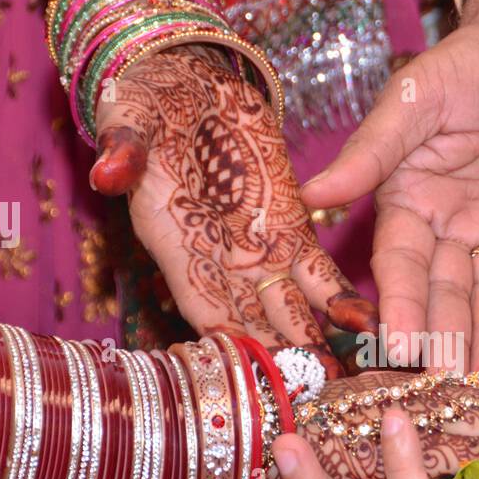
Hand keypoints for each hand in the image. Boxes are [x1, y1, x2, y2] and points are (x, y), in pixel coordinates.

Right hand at [91, 47, 376, 372]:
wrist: (185, 86)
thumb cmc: (147, 107)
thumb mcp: (131, 118)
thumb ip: (125, 147)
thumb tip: (109, 170)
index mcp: (176, 243)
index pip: (203, 304)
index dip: (227, 338)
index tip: (252, 372)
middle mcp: (219, 259)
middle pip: (252, 321)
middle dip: (282, 357)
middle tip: (313, 391)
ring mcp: (257, 247)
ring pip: (291, 307)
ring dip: (317, 342)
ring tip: (347, 374)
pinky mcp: (291, 226)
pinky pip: (320, 272)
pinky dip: (342, 299)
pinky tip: (369, 323)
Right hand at [302, 0, 478, 371]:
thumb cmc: (468, 65)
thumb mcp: (415, 101)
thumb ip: (372, 151)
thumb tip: (314, 192)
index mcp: (408, 203)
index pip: (402, 264)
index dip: (403, 304)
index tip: (398, 345)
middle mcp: (448, 229)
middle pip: (445, 291)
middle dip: (445, 334)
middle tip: (444, 378)